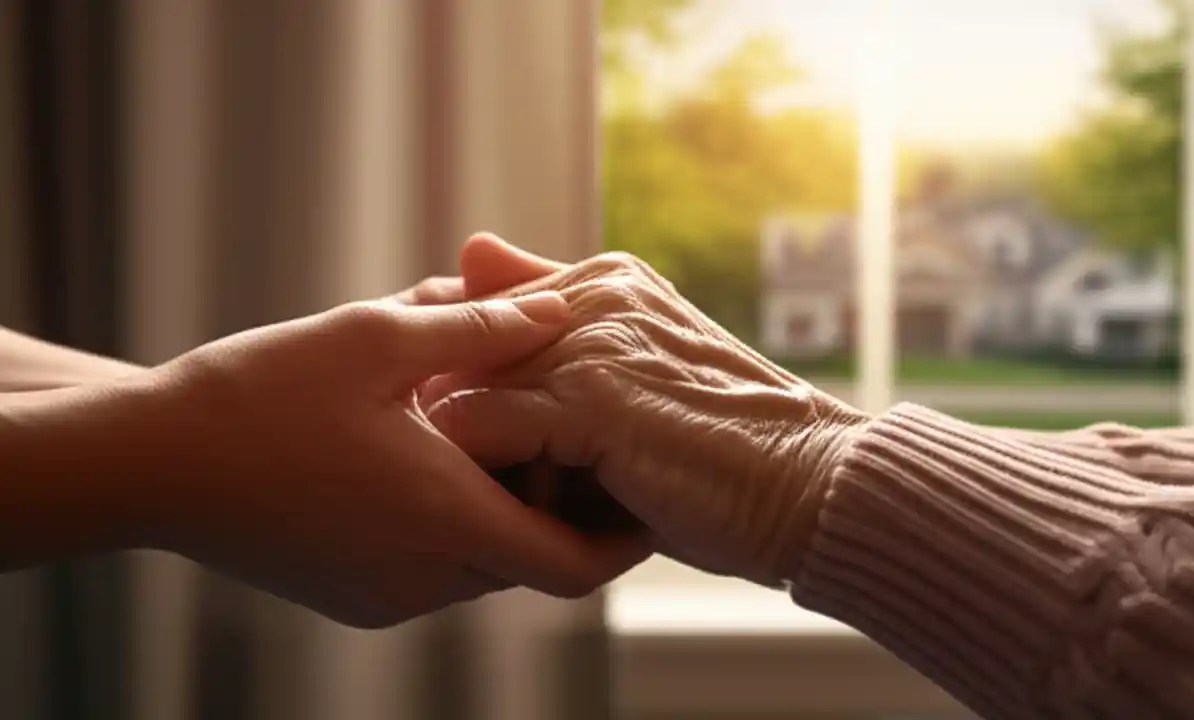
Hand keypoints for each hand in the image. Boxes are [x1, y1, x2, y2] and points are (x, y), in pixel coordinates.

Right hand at [133, 292, 646, 626]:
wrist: (146, 463)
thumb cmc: (258, 395)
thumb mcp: (375, 338)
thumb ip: (481, 327)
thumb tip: (560, 307)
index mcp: (444, 517)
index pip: (574, 564)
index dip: (624, 541)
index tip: (647, 497)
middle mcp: (425, 574)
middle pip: (532, 556)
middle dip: (561, 505)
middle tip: (572, 438)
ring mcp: (387, 596)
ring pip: (484, 560)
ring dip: (501, 505)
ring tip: (491, 430)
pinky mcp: (355, 598)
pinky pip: (436, 568)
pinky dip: (455, 522)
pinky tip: (429, 455)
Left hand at [425, 251, 867, 586]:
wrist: (809, 488)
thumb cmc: (721, 444)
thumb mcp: (635, 364)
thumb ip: (551, 307)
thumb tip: (470, 246)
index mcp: (608, 279)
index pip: (484, 327)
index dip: (488, 396)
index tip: (531, 451)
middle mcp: (595, 293)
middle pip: (466, 361)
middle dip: (478, 430)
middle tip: (535, 487)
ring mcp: (591, 341)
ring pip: (460, 394)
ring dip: (484, 458)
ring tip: (548, 501)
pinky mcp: (590, 400)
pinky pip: (478, 430)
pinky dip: (493, 481)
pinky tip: (548, 512)